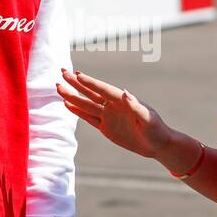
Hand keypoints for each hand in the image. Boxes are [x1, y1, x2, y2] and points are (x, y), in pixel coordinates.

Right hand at [56, 68, 170, 158]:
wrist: (158, 144)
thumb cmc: (156, 130)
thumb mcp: (148, 119)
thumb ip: (136, 107)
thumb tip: (125, 93)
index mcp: (123, 101)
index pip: (103, 89)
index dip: (90, 82)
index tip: (77, 74)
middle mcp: (113, 105)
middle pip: (90, 92)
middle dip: (76, 83)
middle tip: (62, 71)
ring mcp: (108, 116)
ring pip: (86, 104)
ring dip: (72, 96)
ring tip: (59, 87)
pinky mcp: (105, 127)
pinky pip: (88, 118)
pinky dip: (77, 111)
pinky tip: (67, 104)